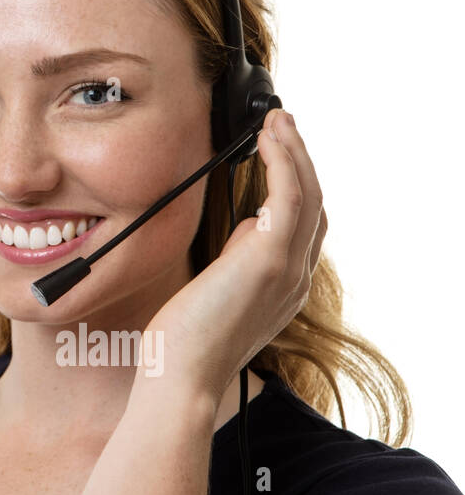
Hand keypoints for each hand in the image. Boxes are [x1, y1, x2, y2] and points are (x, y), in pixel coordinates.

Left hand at [144, 107, 326, 401]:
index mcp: (285, 287)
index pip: (304, 225)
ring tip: (277, 121)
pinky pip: (289, 197)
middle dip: (300, 160)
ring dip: (294, 152)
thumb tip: (246, 226)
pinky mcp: (270, 259)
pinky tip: (268, 140)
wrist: (181, 373)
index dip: (297, 184)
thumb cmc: (185, 339)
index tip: (278, 153)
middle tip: (281, 125)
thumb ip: (238, 260)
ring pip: (308, 194)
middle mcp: (296, 277)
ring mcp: (287, 268)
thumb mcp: (219, 290)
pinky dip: (283, 162)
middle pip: (314, 204)